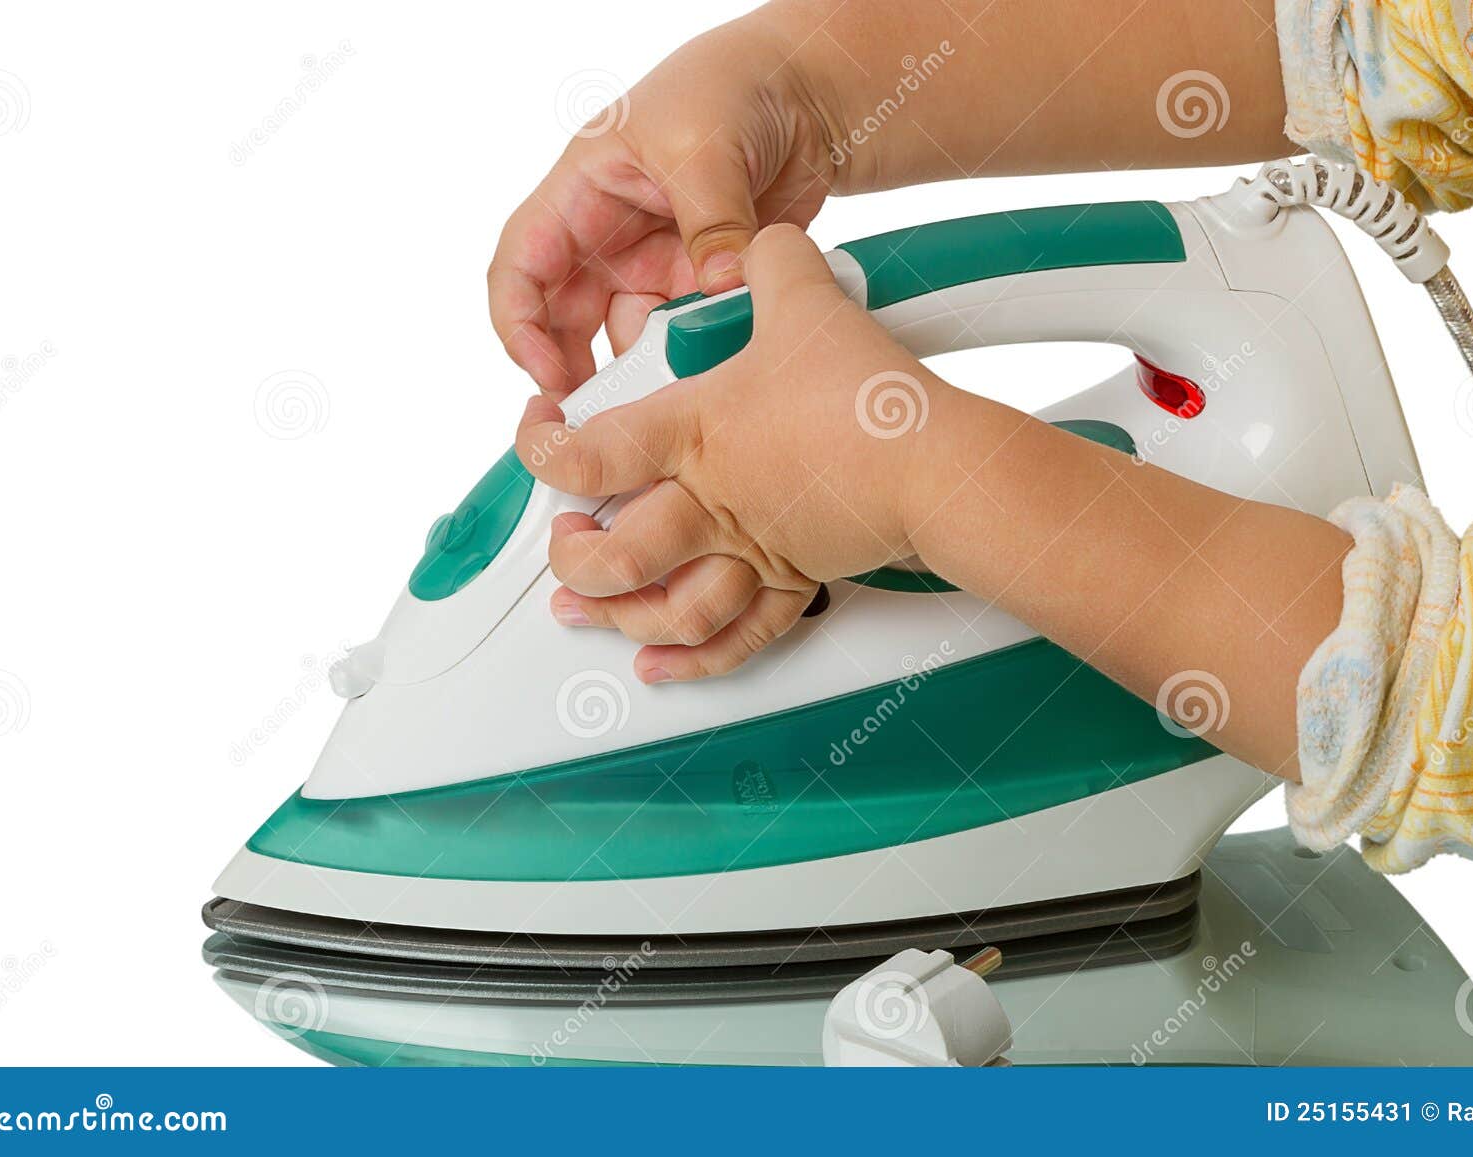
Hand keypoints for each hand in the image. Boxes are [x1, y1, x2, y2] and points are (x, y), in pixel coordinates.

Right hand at [489, 15, 837, 397]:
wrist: (804, 92)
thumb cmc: (732, 87)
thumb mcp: (707, 145)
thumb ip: (710, 223)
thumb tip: (719, 287)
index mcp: (582, 192)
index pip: (522, 266)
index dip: (520, 326)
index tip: (547, 375)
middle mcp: (608, 236)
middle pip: (566, 319)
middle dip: (577, 370)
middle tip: (599, 422)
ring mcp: (654, 264)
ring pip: (630, 337)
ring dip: (648, 367)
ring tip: (677, 385)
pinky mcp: (701, 285)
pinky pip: (687, 334)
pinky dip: (699, 354)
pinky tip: (720, 359)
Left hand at [514, 224, 964, 680]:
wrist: (933, 466)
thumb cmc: (865, 401)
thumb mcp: (806, 299)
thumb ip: (771, 261)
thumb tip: (763, 245)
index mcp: (695, 434)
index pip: (589, 451)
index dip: (543, 449)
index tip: (539, 435)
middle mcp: (712, 503)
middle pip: (614, 553)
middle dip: (572, 557)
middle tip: (563, 542)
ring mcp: (750, 551)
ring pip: (664, 609)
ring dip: (616, 617)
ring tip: (585, 610)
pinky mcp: (793, 580)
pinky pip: (735, 637)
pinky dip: (692, 659)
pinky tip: (658, 664)